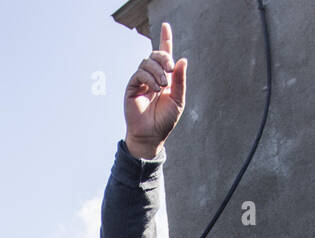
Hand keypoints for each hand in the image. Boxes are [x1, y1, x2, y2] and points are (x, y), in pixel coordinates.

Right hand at [124, 22, 186, 160]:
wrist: (151, 135)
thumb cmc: (165, 120)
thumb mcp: (178, 99)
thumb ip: (180, 81)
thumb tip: (183, 59)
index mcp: (165, 78)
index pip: (165, 55)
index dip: (165, 39)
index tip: (165, 25)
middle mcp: (153, 77)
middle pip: (155, 54)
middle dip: (164, 57)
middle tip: (171, 70)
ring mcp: (141, 81)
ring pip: (147, 62)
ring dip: (157, 71)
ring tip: (163, 85)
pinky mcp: (132, 86)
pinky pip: (139, 73)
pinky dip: (149, 78)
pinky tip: (154, 88)